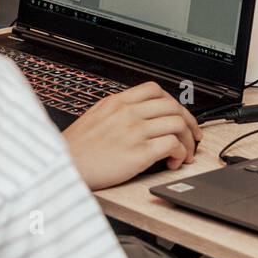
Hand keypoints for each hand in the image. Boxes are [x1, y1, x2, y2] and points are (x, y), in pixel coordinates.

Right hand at [61, 82, 201, 189]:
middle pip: (173, 106)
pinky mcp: (139, 153)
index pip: (155, 90)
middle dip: (189, 123)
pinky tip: (173, 163)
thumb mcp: (93, 118)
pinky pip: (173, 145)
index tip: (178, 116)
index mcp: (116, 102)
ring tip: (184, 154)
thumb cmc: (75, 150)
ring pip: (178, 124)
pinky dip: (180, 154)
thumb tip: (138, 117)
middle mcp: (127, 113)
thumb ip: (116, 113)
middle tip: (193, 136)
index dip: (173, 103)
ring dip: (188, 140)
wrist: (64, 167)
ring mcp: (134, 131)